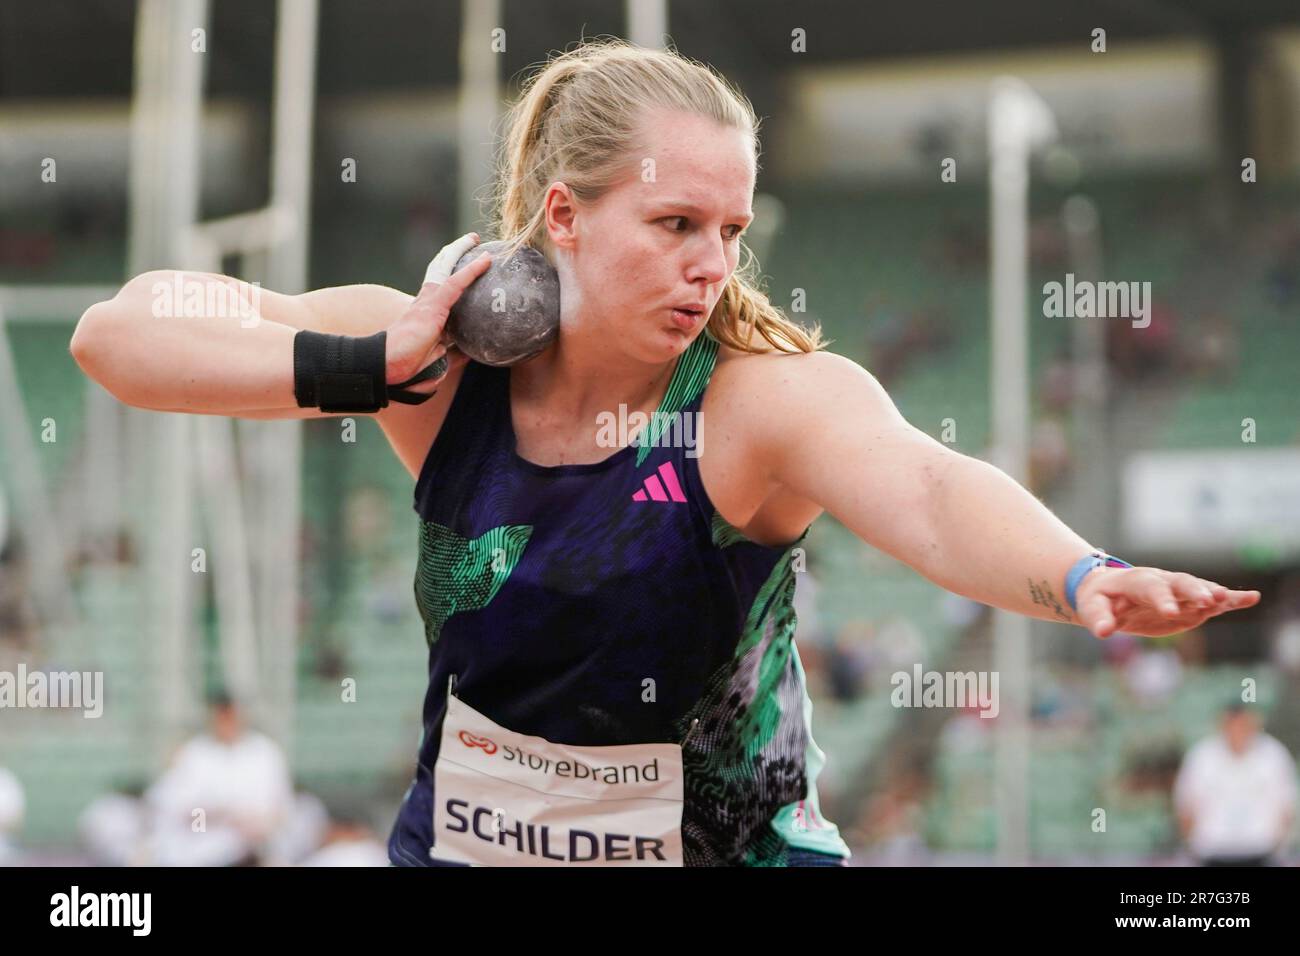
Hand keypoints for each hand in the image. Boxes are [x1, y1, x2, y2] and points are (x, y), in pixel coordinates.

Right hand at [385, 232, 491, 395]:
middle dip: (455, 253)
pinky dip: (473, 269)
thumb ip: (454, 352)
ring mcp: (428, 300)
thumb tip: (472, 352)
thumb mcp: (439, 359)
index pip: (442, 287)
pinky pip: (457, 282)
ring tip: (474, 238)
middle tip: (472, 244)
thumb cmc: (409, 366)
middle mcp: (426, 300)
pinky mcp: (434, 304)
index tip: (468, 268)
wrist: (391, 365)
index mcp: (426, 312)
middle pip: (441, 269)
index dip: (454, 275)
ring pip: (446, 266)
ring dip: (460, 250)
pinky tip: (487, 259)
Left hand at [1075, 566, 1259, 637]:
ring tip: (1234, 598)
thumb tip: (1103, 632)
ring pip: (1200, 589)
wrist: (1109, 591)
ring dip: (1215, 593)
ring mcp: (1179, 592)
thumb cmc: (1099, 598)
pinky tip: (1251, 598)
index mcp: (1136, 581)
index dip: (1161, 599)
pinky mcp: (1190, 604)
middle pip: (1181, 583)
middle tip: (1209, 600)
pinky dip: (1231, 599)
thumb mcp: (1092, 607)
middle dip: (1195, 591)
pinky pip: (1212, 600)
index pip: (1151, 588)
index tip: (1170, 612)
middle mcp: (1162, 581)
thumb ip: (1098, 619)